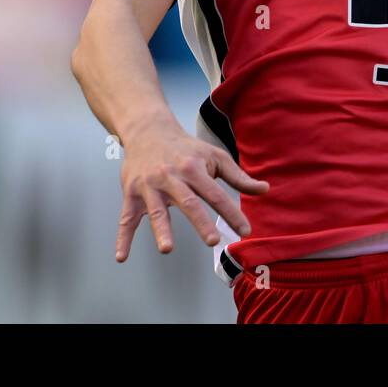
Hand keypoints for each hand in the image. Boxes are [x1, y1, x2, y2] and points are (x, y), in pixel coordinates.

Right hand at [115, 118, 269, 261]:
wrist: (148, 130)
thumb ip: (238, 177)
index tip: (245, 230)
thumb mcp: (215, 156)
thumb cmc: (185, 147)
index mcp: (194, 168)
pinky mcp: (132, 194)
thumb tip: (265, 190)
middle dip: (201, 222)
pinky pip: (126, 218)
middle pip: (188, 202)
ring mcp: (150, 187)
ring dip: (161, 230)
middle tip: (213, 241)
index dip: (232, 213)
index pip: (216, 194)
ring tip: (167, 249)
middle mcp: (172, 177)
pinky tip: (122, 256)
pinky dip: (123, 238)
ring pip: (156, 211)